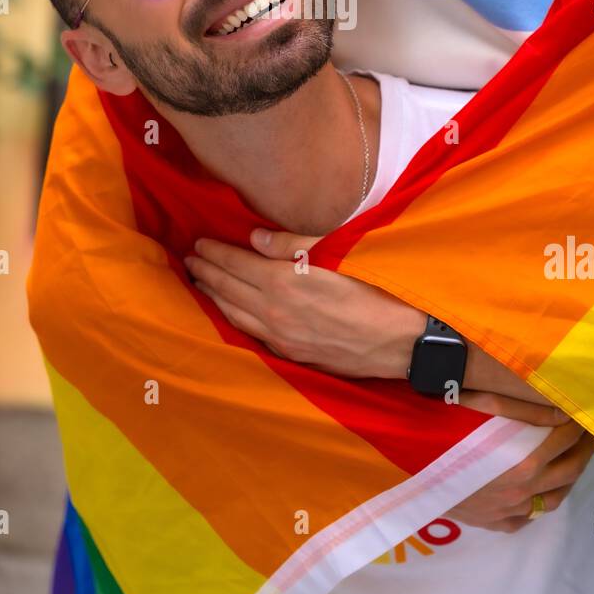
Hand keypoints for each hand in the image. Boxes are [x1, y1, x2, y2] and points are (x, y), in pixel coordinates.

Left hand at [184, 228, 425, 378]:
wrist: (403, 340)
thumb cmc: (378, 288)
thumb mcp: (340, 252)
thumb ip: (294, 244)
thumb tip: (254, 238)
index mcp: (284, 282)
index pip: (236, 263)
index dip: (214, 252)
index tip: (198, 243)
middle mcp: (275, 312)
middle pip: (229, 289)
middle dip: (206, 272)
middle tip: (190, 260)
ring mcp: (282, 338)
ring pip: (235, 315)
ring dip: (214, 297)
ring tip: (200, 283)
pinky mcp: (294, 355)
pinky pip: (252, 335)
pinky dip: (233, 319)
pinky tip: (230, 313)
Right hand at [445, 417, 593, 532]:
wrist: (405, 472)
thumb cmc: (441, 434)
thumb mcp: (480, 410)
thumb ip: (520, 408)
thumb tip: (557, 407)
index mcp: (524, 461)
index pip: (565, 439)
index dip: (578, 423)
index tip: (585, 412)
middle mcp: (523, 489)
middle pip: (570, 469)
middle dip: (584, 448)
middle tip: (591, 433)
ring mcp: (510, 510)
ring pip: (554, 498)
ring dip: (569, 477)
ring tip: (573, 460)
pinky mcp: (494, 522)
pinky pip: (526, 519)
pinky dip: (537, 506)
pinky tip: (538, 493)